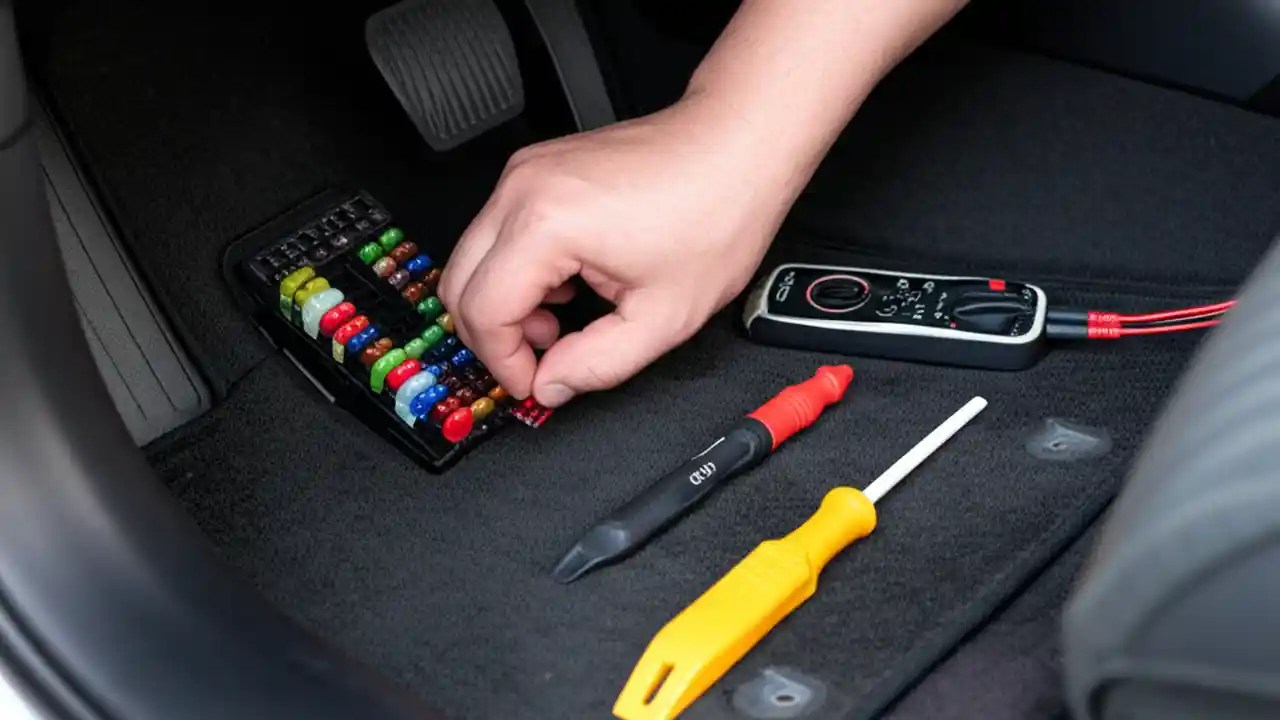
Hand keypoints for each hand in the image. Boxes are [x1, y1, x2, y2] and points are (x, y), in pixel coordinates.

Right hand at [440, 93, 803, 406]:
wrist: (737, 146)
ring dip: (504, 303)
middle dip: (493, 336)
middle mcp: (523, 189)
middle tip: (540, 360)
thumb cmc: (715, 211)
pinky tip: (564, 286)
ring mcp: (526, 172)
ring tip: (560, 321)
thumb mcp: (663, 317)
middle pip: (458, 284)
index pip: (482, 311)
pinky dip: (516, 271)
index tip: (532, 382)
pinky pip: (497, 232)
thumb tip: (551, 384)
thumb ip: (596, 365)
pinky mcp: (537, 169)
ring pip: (472, 258)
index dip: (503, 363)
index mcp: (547, 224)